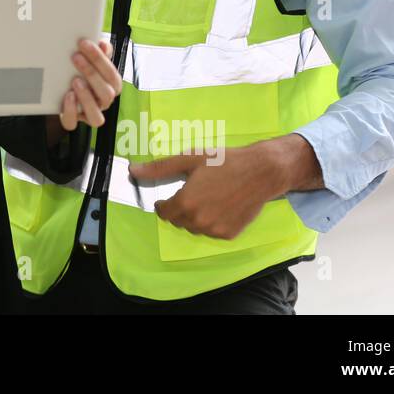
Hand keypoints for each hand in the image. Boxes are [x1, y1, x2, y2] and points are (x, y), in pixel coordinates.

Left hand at [55, 38, 120, 131]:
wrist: (62, 88)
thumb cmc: (82, 72)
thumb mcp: (91, 61)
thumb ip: (100, 53)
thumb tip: (103, 44)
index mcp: (111, 86)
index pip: (112, 75)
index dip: (100, 59)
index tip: (85, 43)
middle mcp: (104, 102)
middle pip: (106, 93)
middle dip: (92, 73)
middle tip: (76, 57)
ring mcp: (89, 113)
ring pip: (96, 115)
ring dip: (86, 96)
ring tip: (75, 80)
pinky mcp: (73, 120)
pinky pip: (73, 123)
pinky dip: (70, 110)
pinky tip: (67, 95)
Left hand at [128, 141, 285, 239]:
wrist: (261, 171)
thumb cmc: (224, 161)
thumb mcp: (189, 159)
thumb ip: (160, 168)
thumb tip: (133, 171)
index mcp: (186, 202)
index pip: (163, 212)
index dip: (163, 204)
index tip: (167, 197)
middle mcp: (199, 221)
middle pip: (178, 221)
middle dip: (179, 209)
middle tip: (191, 193)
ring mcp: (215, 230)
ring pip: (194, 228)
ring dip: (194, 217)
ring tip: (206, 197)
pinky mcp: (229, 234)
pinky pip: (212, 232)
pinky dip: (211, 222)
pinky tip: (220, 206)